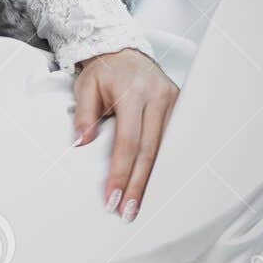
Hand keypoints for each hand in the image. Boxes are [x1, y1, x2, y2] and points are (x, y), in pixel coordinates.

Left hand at [73, 47, 179, 221]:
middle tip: (128, 211)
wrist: (123, 51)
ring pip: (164, 149)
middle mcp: (157, 96)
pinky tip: (156, 182)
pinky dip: (163, 164)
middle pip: (150, 151)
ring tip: (140, 204)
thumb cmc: (103, 71)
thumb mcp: (85, 87)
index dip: (121, 172)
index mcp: (133, 92)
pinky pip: (172, 140)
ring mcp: (173, 100)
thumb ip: (83, 115)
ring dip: (152, 179)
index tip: (112, 197)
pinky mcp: (180, 105)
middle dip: (137, 184)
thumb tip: (82, 143)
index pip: (128, 142)